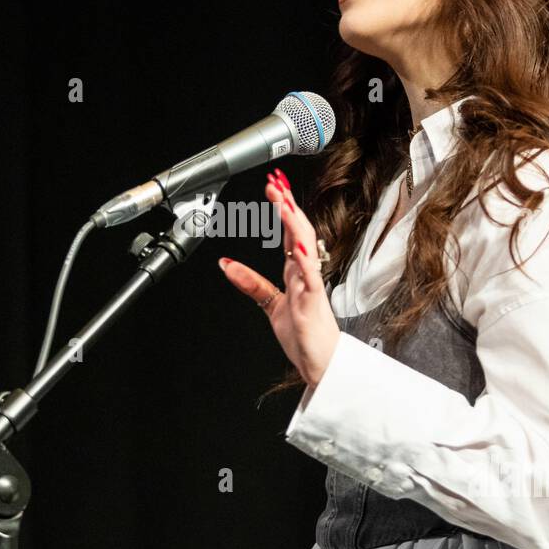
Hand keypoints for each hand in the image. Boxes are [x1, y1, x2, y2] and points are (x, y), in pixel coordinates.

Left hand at [218, 168, 340, 387]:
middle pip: (298, 231)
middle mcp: (305, 273)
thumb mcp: (270, 305)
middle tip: (275, 183)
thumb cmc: (304, 336)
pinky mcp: (314, 304)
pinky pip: (311, 279)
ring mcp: (311, 286)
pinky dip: (304, 262)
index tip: (273, 185)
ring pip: (306, 248)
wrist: (322, 365)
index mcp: (296, 271)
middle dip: (287, 206)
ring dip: (294, 224)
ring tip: (284, 203)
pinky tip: (297, 246)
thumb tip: (225, 264)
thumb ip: (250, 283)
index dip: (282, 207)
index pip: (290, 232)